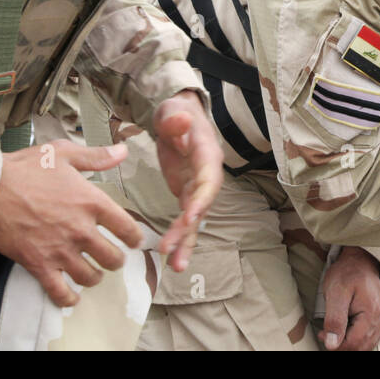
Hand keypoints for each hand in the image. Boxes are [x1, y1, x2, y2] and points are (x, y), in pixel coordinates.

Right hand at [0, 142, 141, 307]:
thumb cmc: (25, 169)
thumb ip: (96, 156)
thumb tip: (123, 151)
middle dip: (116, 260)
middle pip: (113, 258)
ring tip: (94, 274)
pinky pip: (59, 291)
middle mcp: (80, 229)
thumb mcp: (63, 153)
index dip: (135, 237)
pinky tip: (72, 297)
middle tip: (113, 259)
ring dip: (95, 277)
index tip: (135, 241)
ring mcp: (59, 249)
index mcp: (90, 202)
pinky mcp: (38, 264)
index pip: (127, 227)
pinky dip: (68, 298)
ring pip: (90, 276)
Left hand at [154, 92, 222, 272]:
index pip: (208, 180)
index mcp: (207, 156)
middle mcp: (206, 175)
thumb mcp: (174, 110)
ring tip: (176, 268)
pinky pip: (184, 219)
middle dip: (189, 230)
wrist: (179, 116)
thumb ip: (176, 119)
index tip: (190, 218)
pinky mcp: (185, 193)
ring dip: (185, 242)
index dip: (201, 200)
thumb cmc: (177, 112)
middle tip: (173, 251)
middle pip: (201, 206)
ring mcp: (197, 187)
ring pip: (194, 219)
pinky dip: (178, 237)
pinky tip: (171, 257)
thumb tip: (181, 123)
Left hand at [320, 247, 379, 350]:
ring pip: (366, 345)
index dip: (335, 344)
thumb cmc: (347, 273)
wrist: (360, 261)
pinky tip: (346, 325)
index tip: (322, 333)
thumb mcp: (335, 292)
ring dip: (349, 341)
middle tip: (327, 331)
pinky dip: (356, 337)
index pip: (354, 344)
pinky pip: (370, 338)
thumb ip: (334, 319)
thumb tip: (331, 345)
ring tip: (336, 326)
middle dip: (342, 344)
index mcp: (373, 313)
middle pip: (361, 347)